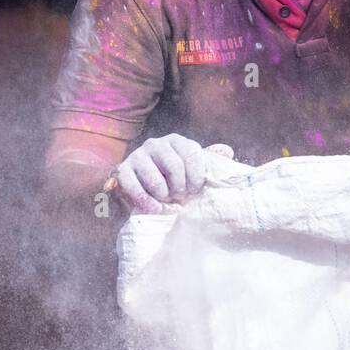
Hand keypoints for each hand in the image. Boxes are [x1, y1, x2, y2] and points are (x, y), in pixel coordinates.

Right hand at [111, 134, 233, 213]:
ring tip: (168, 202)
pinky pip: (135, 189)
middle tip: (181, 198)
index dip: (196, 177)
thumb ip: (209, 160)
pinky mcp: (122, 171)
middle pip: (174, 166)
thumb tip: (227, 151)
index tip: (195, 190)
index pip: (192, 153)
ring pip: (155, 180)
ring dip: (164, 197)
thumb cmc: (172, 178)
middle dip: (180, 189)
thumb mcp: (192, 167)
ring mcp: (137, 155)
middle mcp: (156, 144)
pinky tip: (156, 209)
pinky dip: (148, 203)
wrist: (139, 186)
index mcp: (176, 140)